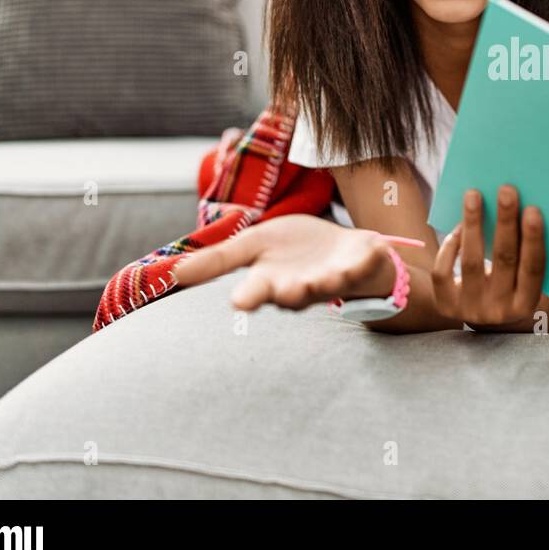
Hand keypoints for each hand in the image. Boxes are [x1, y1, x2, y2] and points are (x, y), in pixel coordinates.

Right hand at [175, 214, 415, 310]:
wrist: (341, 248)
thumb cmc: (294, 251)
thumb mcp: (254, 247)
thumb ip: (219, 261)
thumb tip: (174, 273)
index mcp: (272, 282)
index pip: (257, 292)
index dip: (249, 297)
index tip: (239, 302)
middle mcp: (302, 286)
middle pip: (294, 295)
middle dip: (291, 294)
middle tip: (286, 291)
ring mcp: (333, 277)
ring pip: (329, 287)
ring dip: (326, 284)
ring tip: (323, 280)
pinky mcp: (360, 266)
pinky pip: (364, 267)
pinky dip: (367, 259)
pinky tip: (374, 248)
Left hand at [431, 185, 545, 327]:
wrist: (481, 317)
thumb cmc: (509, 285)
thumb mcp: (522, 280)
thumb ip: (526, 254)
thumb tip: (523, 207)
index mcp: (527, 305)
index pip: (533, 269)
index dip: (533, 240)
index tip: (533, 209)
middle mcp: (500, 311)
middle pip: (504, 260)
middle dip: (505, 222)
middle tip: (506, 190)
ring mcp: (471, 309)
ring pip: (471, 262)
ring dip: (474, 224)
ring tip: (473, 195)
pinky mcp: (447, 305)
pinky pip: (444, 272)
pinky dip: (450, 246)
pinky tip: (459, 227)